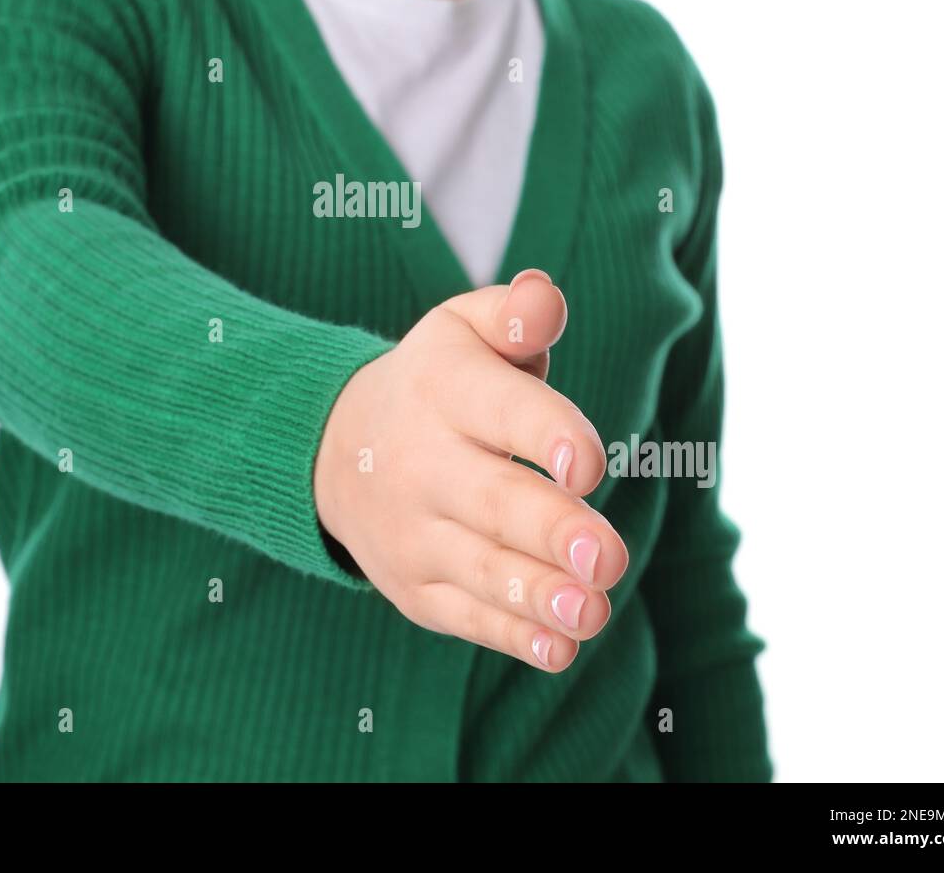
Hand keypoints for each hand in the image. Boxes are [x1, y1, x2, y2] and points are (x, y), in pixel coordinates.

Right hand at [314, 269, 626, 670]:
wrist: (335, 448)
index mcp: (444, 388)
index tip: (587, 465)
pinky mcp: (415, 586)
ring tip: (593, 610)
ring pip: (481, 568)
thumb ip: (514, 315)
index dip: (546, 434)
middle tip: (609, 556)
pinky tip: (558, 648)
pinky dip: (510, 635)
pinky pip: (465, 615)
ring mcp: (414, 532)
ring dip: (538, 594)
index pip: (502, 410)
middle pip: (493, 501)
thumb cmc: (437, 382)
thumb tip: (547, 295)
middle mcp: (422, 463)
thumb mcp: (462, 331)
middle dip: (551, 531)